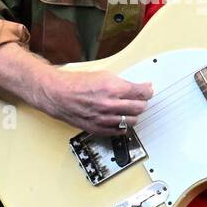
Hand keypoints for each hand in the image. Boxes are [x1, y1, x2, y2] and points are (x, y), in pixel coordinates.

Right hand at [38, 68, 152, 135]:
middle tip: (138, 99)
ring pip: (132, 121)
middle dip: (141, 102)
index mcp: (113, 88)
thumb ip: (122, 82)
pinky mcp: (100, 129)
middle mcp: (110, 105)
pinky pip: (120, 131)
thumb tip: (138, 87)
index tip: (148, 90)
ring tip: (128, 109)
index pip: (142, 93)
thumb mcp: (103, 75)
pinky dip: (122, 125)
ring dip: (133, 114)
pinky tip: (119, 118)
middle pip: (140, 107)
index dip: (147, 91)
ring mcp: (105, 119)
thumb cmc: (77, 84)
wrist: (59, 95)